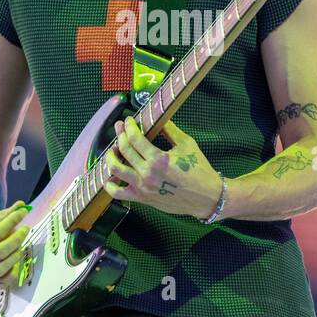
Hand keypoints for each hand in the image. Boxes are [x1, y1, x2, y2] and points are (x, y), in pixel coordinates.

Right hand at [0, 200, 30, 289]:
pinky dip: (11, 274)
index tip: (22, 213)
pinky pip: (1, 283)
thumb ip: (4, 214)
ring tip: (20, 245)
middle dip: (16, 239)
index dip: (11, 222)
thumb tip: (22, 205)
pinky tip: (15, 262)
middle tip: (25, 229)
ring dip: (15, 256)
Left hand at [103, 116, 223, 219]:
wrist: (206, 197)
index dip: (129, 127)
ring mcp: (143, 187)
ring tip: (112, 150)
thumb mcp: (187, 144)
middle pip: (124, 150)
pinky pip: (118, 194)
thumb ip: (169, 130)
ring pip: (116, 170)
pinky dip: (110, 185)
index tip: (127, 121)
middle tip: (119, 129)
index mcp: (158, 158)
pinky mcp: (143, 199)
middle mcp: (147, 173)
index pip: (135, 138)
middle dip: (119, 135)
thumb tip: (157, 117)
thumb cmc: (199, 170)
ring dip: (110, 157)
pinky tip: (110, 177)